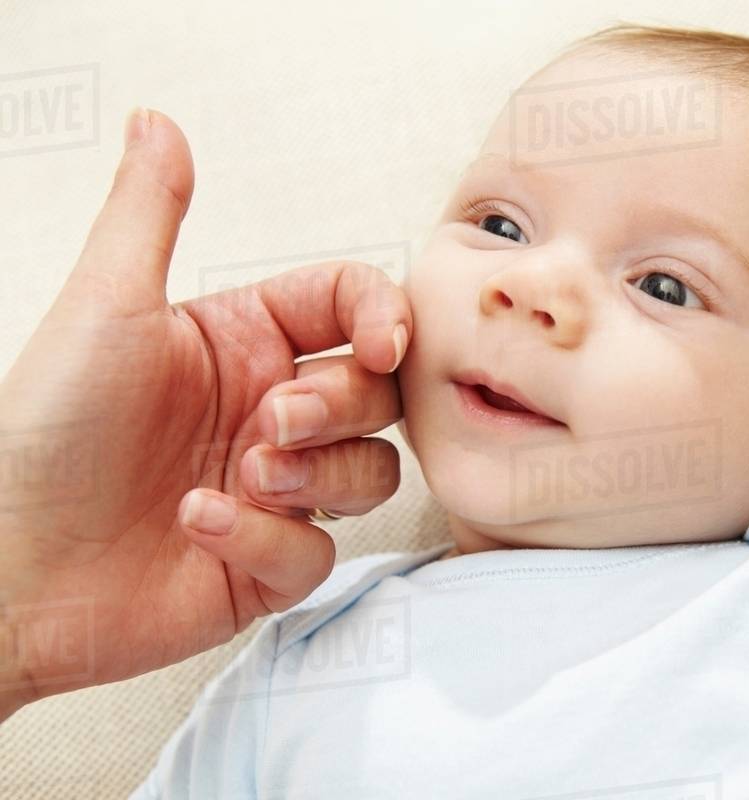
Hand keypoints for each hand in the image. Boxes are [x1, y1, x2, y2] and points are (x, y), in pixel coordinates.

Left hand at [0, 109, 411, 716]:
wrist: (4, 573)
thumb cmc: (39, 437)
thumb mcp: (103, 310)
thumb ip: (148, 214)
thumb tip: (157, 121)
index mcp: (244, 343)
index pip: (354, 308)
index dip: (386, 318)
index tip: (382, 343)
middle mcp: (268, 412)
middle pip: (379, 393)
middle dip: (339, 407)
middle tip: (272, 424)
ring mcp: (275, 491)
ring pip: (372, 473)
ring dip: (319, 478)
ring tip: (244, 478)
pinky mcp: (266, 565)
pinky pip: (317, 553)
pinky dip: (268, 541)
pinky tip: (201, 524)